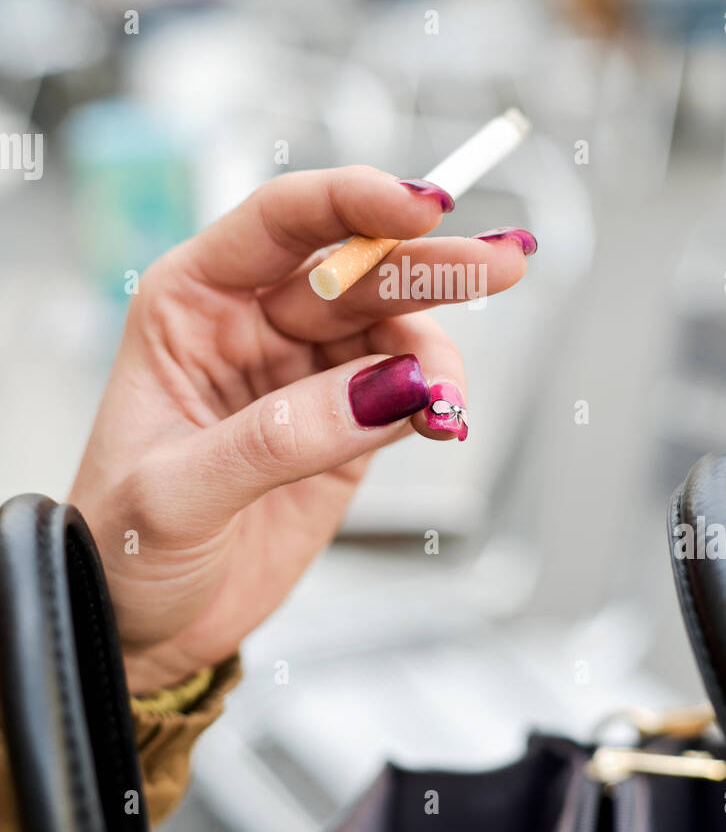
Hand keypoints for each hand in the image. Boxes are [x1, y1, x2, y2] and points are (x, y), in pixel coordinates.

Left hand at [69, 167, 533, 691]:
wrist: (142, 631)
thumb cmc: (118, 546)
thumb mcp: (178, 492)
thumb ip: (281, 436)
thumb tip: (389, 390)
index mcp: (193, 303)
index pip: (280, 221)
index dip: (352, 200)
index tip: (421, 205)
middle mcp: (254, 323)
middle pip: (358, 266)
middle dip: (430, 264)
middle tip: (502, 261)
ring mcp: (305, 373)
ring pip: (394, 327)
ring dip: (437, 353)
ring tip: (448, 402)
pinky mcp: (345, 425)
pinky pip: (406, 392)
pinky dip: (435, 399)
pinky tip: (445, 418)